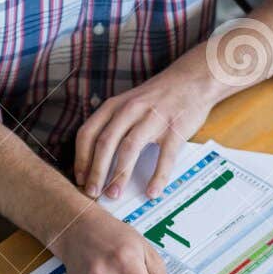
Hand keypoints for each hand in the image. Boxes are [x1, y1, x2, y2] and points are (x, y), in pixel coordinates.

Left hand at [73, 60, 218, 200]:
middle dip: (96, 171)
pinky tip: (152, 192)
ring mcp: (153, 118)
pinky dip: (158, 176)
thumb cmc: (158, 97)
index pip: (88, 133)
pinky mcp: (175, 128)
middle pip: (105, 143)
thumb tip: (96, 160)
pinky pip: (165, 156)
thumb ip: (113, 124)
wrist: (193, 79)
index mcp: (115, 105)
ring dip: (119, 175)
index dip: (81, 158)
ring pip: (129, 148)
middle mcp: (131, 110)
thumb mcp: (128, 102)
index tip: (79, 179)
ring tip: (114, 194)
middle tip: (92, 192)